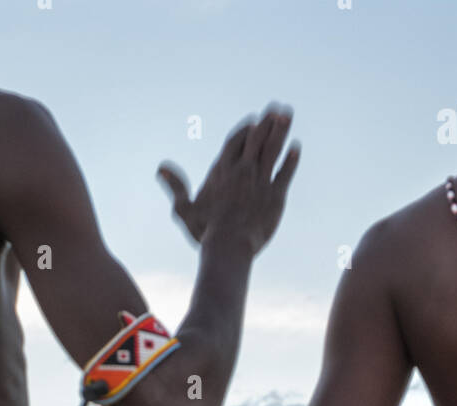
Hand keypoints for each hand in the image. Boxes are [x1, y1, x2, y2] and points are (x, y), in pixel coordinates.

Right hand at [157, 106, 299, 255]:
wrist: (228, 246)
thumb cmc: (205, 232)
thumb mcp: (185, 210)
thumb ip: (175, 187)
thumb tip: (161, 168)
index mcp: (222, 171)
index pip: (235, 142)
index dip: (245, 130)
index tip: (253, 121)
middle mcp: (242, 171)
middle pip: (256, 139)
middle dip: (266, 122)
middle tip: (276, 109)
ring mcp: (260, 182)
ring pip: (272, 149)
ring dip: (281, 130)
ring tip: (288, 114)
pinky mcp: (275, 196)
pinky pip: (285, 173)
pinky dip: (291, 160)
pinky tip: (296, 148)